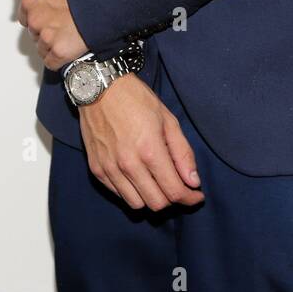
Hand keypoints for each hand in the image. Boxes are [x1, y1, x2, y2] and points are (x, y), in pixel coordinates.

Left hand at [12, 0, 88, 70]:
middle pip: (35, 32)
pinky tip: (70, 48)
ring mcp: (48, 36)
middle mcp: (36, 20)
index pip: (27, 15)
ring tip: (70, 33)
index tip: (53, 12)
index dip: (41, 14)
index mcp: (30, 1)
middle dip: (47, 28)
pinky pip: (53, 62)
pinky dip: (60, 59)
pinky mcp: (62, 51)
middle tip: (65, 22)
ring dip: (53, 44)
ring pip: (43, 48)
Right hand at [79, 75, 204, 211]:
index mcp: (150, 150)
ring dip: (151, 197)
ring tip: (156, 181)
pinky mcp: (97, 169)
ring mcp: (110, 169)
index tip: (196, 195)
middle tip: (178, 186)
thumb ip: (182, 153)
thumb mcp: (168, 120)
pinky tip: (138, 176)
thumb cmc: (136, 99)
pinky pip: (118, 194)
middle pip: (156, 204)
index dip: (189, 198)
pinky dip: (132, 191)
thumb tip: (193, 182)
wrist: (99, 87)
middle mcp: (129, 164)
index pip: (174, 192)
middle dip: (172, 199)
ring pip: (137, 204)